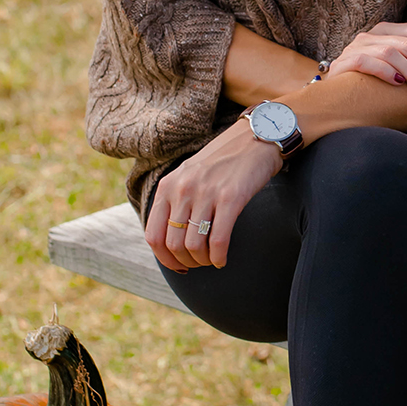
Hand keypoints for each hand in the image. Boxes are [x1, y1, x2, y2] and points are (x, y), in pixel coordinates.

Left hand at [145, 119, 281, 270]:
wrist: (253, 140)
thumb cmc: (222, 164)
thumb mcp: (188, 178)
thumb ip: (176, 203)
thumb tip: (171, 242)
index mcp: (168, 186)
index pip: (153, 235)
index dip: (164, 259)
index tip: (178, 265)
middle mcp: (182, 189)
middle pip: (173, 245)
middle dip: (186, 262)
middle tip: (200, 263)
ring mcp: (206, 193)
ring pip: (194, 246)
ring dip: (204, 261)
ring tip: (212, 260)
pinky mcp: (231, 198)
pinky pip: (218, 241)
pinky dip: (219, 257)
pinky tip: (223, 259)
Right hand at [328, 19, 406, 100]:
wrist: (335, 97)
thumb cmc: (372, 82)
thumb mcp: (395, 61)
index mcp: (389, 30)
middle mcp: (374, 34)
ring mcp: (357, 47)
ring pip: (393, 54)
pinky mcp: (345, 62)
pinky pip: (368, 62)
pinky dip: (386, 72)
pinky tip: (398, 84)